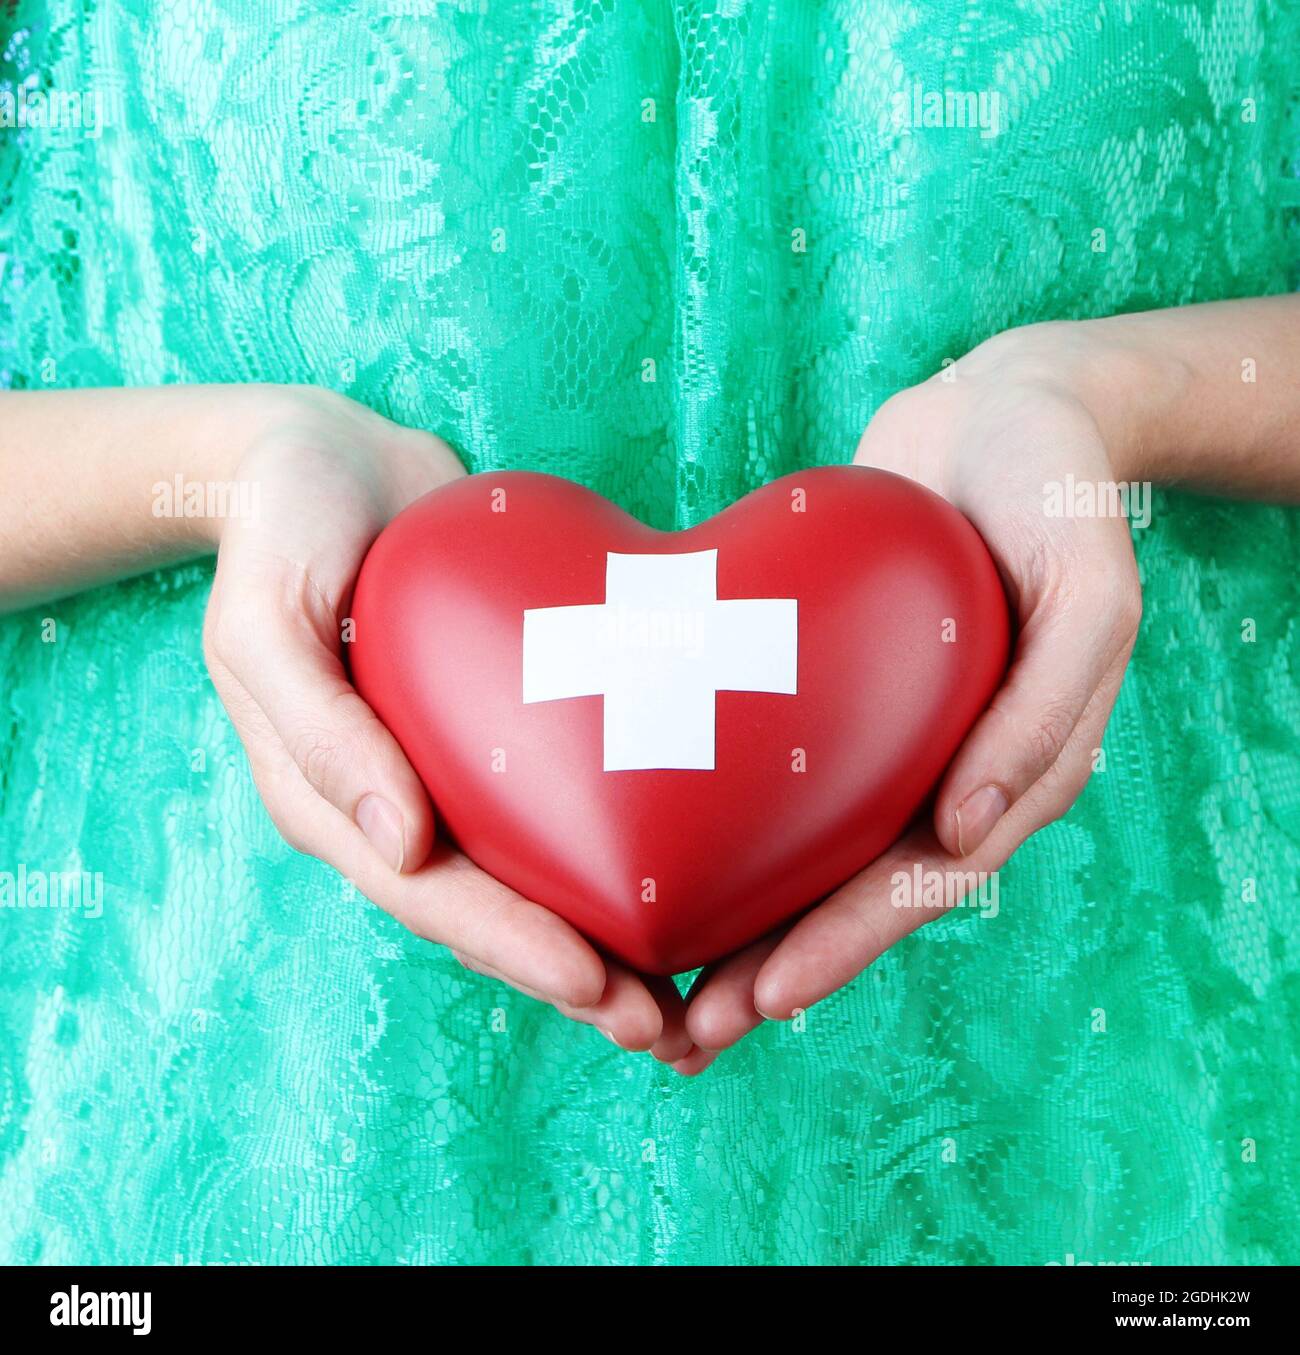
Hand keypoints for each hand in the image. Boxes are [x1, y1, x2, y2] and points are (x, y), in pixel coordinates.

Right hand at [202, 387, 709, 1067]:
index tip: (600, 986)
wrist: (327, 455)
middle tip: (669, 1021)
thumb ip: (317, 728)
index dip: (513, 947)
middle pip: (491, 908)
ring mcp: (450, 765)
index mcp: (332, 795)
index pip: (430, 895)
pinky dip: (613, 837)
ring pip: (534, 868)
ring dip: (607, 928)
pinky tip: (688, 863)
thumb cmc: (284, 526)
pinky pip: (559, 793)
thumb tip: (397, 844)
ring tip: (697, 984)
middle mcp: (397, 798)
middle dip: (576, 972)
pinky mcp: (499, 721)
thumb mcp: (266, 617)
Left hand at [685, 324, 1143, 1050]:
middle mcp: (941, 767)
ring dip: (734, 920)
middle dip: (769, 965)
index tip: (764, 996)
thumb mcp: (1087, 585)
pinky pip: (773, 767)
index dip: (845, 943)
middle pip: (848, 891)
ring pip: (802, 848)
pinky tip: (651, 851)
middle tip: (682, 1032)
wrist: (1002, 408)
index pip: (920, 882)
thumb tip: (970, 828)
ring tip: (650, 985)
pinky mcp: (831, 687)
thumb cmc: (1054, 488)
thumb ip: (1049, 704)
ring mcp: (885, 733)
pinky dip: (721, 820)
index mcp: (1007, 767)